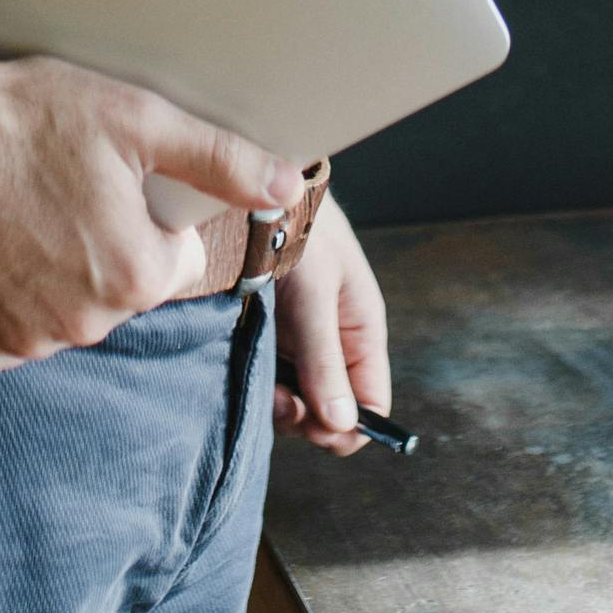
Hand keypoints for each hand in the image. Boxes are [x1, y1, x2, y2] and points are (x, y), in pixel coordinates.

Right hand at [0, 35, 301, 374]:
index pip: (176, 262)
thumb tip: (289, 186)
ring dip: (57, 276)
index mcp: (137, 276)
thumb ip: (221, 160)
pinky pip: (14, 331)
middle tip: (65, 191)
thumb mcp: (138, 119)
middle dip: (105, 248)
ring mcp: (26, 342)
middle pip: (123, 291)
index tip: (114, 183)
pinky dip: (8, 296)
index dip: (150, 218)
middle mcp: (86, 325)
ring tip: (24, 212)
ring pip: (69, 314)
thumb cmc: (27, 117)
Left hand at [272, 196, 387, 455]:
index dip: (348, 427)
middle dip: (307, 415)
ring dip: (277, 399)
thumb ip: (326, 359)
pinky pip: (267, 375)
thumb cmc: (296, 227)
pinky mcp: (266, 331)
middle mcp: (333, 340)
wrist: (249, 185)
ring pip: (297, 399)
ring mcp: (299, 338)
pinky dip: (256, 377)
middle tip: (280, 399)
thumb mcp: (314, 293)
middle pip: (331, 410)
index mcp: (361, 329)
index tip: (315, 425)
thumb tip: (345, 425)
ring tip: (259, 368)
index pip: (371, 404)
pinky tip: (242, 355)